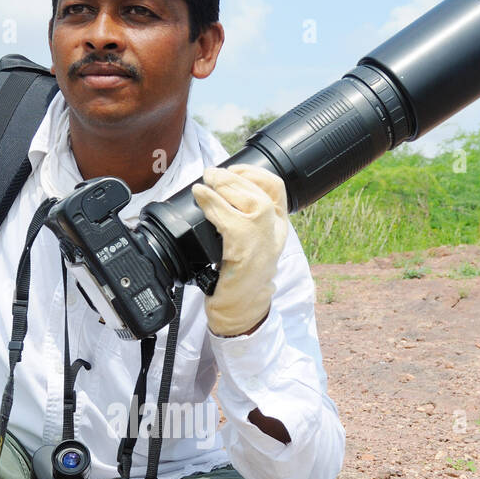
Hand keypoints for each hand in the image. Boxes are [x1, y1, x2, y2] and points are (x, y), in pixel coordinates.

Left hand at [192, 164, 288, 336]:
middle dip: (234, 176)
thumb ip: (242, 220)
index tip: (234, 169)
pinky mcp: (246, 250)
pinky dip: (212, 203)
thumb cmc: (239, 277)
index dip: (254, 172)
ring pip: (250, 201)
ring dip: (224, 186)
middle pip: (261, 191)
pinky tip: (201, 196)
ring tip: (206, 182)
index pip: (276, 188)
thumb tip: (216, 192)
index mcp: (278, 227)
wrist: (241, 309)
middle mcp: (276, 232)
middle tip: (211, 174)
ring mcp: (263, 241)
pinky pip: (229, 218)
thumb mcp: (248, 243)